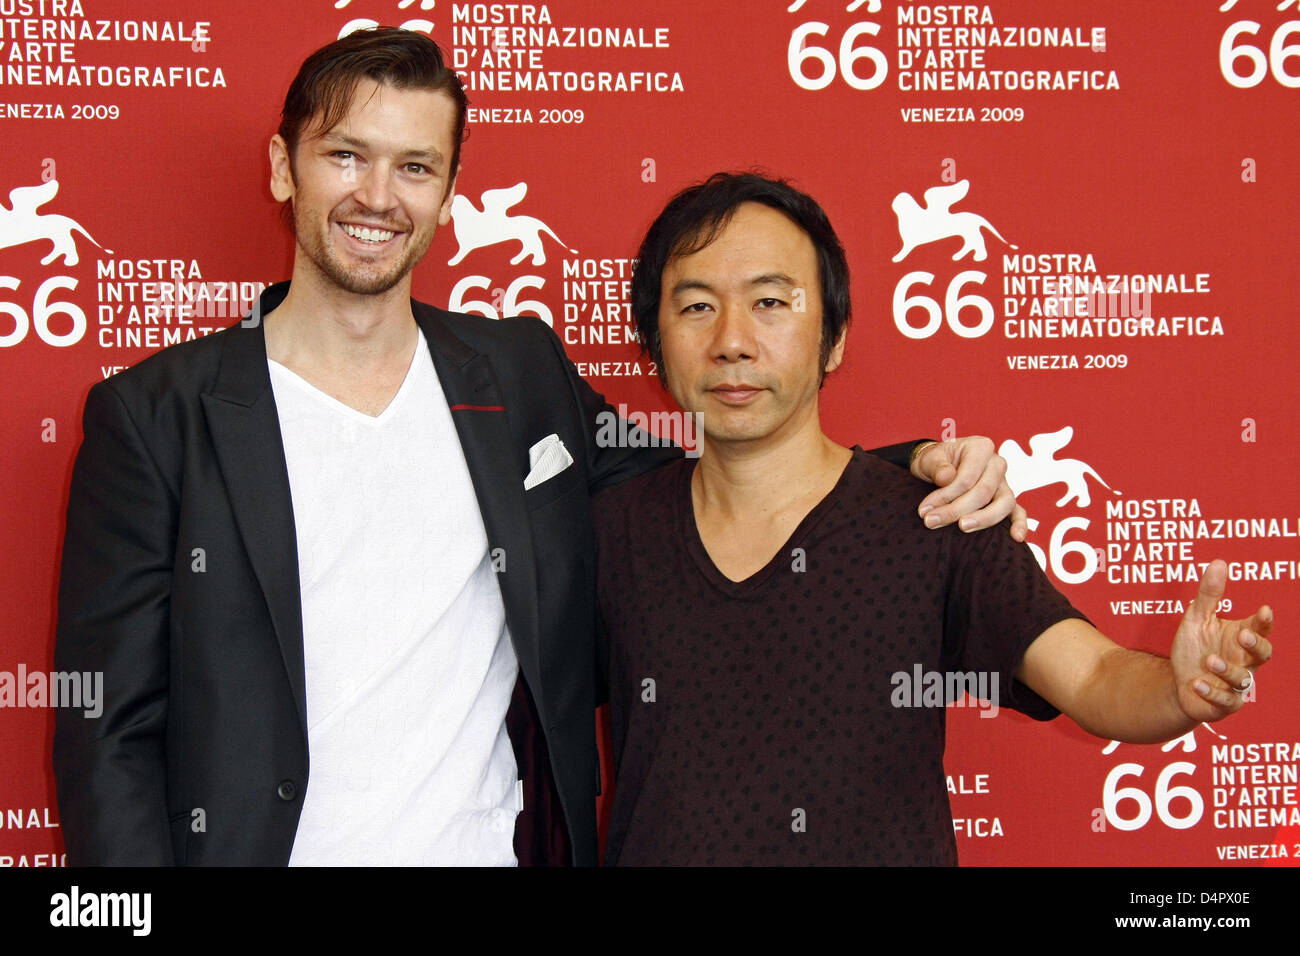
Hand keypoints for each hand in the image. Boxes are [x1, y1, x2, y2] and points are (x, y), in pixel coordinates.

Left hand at [911, 437, 1028, 539]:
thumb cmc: (935, 461)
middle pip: (983, 492)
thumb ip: (936, 466)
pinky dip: (1019, 524)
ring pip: (1003, 503)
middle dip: (956, 510)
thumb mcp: (929, 458)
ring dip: (982, 519)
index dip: (946, 495)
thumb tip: (946, 477)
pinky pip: (1018, 511)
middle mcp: (997, 463)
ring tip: (962, 527)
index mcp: (980, 447)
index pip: (966, 478)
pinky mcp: (1005, 499)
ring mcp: (1004, 482)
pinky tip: (1016, 538)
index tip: (924, 510)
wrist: (939, 466)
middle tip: (931, 521)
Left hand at [1170, 560, 1273, 721]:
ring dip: (1227, 669)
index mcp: (1240, 638)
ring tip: (1209, 660)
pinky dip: (1211, 692)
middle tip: (1243, 635)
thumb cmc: (1195, 648)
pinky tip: (1197, 683)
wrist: (1178, 683)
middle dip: (1256, 645)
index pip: (1259, 629)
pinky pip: (1224, 701)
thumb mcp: (1197, 619)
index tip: (1263, 611)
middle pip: (1263, 654)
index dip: (1263, 621)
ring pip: (1243, 679)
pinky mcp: (1224, 703)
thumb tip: (1219, 562)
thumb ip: (1209, 594)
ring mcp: (1236, 684)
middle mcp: (1243, 661)